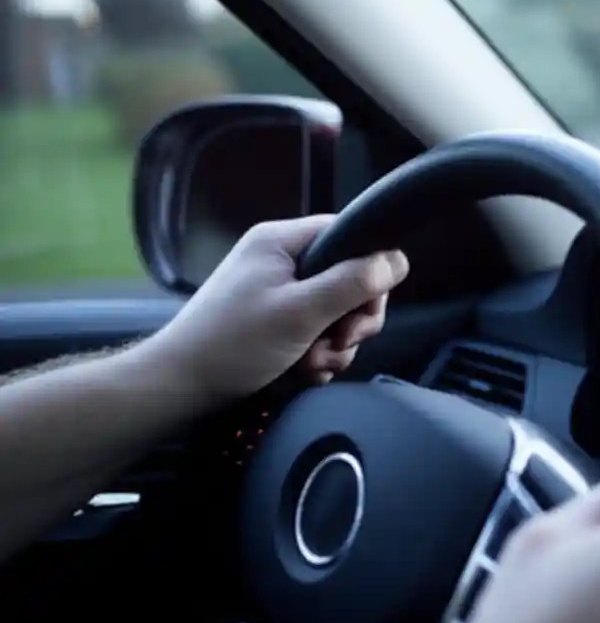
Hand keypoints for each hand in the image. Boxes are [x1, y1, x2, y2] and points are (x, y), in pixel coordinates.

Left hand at [147, 215, 408, 403]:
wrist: (180, 386)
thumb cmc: (233, 343)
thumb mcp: (301, 312)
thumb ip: (353, 283)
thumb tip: (397, 260)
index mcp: (281, 241)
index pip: (348, 236)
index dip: (368, 271)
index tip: (364, 309)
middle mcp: (280, 261)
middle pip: (348, 278)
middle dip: (351, 320)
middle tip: (339, 343)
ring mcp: (277, 292)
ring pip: (336, 312)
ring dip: (335, 345)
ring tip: (312, 364)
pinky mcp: (275, 322)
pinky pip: (317, 332)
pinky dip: (317, 355)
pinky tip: (303, 372)